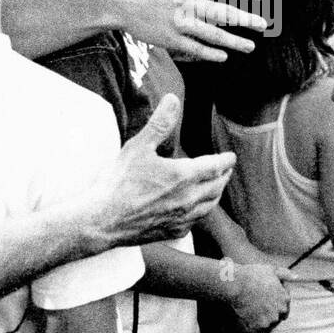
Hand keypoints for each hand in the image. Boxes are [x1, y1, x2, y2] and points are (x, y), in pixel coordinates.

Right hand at [86, 94, 235, 246]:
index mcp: (183, 176)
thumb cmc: (118, 183)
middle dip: (224, 176)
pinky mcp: (172, 232)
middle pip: (216, 187)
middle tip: (226, 170)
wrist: (103, 220)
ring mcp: (181, 218)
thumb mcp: (139, 146)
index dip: (225, 160)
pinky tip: (195, 211)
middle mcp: (188, 199)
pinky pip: (194, 222)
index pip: (215, 166)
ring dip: (215, 194)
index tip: (230, 157)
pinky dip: (200, 213)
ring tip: (216, 188)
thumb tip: (173, 100)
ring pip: (208, 206)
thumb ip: (160, 123)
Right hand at [111, 0, 268, 61]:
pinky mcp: (170, 39)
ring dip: (235, 42)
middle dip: (247, 20)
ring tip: (251, 46)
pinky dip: (211, 53)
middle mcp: (188, 2)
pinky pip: (195, 49)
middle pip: (225, 13)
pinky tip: (223, 56)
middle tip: (264, 24)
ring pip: (214, 35)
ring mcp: (179, 22)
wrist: (114, 1)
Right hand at [227, 262, 292, 332]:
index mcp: (285, 300)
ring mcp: (268, 322)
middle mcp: (279, 313)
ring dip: (262, 321)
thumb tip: (297, 277)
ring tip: (252, 310)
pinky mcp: (256, 328)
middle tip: (257, 304)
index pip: (284, 309)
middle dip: (269, 313)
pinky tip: (247, 316)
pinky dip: (252, 326)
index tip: (265, 299)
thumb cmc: (252, 274)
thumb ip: (286, 274)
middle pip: (276, 318)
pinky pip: (256, 331)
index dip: (275, 304)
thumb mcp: (272, 270)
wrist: (235, 283)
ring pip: (267, 326)